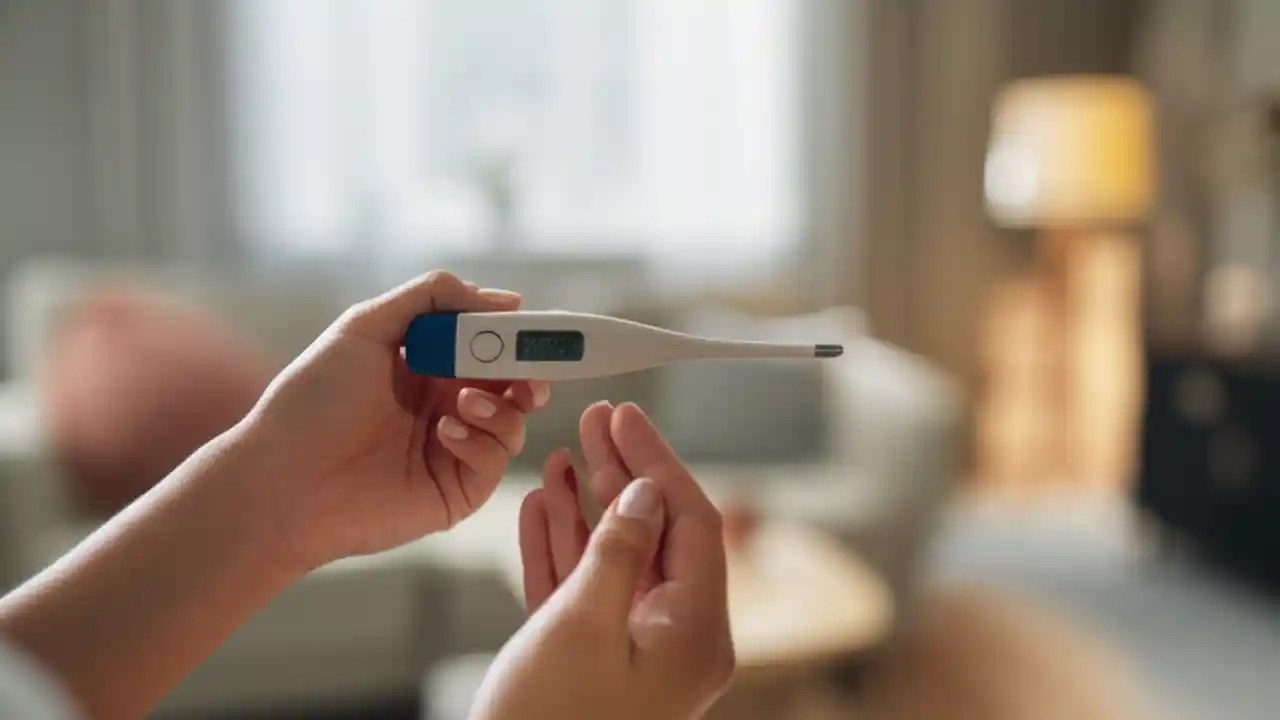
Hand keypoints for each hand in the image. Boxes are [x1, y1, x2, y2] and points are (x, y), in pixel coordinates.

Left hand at [240, 270, 550, 569]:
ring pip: (512, 423)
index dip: (510, 335)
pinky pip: (494, 462)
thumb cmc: (313, 400)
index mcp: (426, 367)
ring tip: (464, 401)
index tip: (529, 326)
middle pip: (511, 385)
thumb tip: (504, 298)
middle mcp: (444, 407)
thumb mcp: (364, 327)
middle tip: (528, 370)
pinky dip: (481, 442)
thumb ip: (428, 297)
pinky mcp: (454, 492)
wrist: (283, 478)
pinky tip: (444, 433)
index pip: (486, 345)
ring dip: (502, 407)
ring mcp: (452, 451)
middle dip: (526, 373)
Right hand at [471, 403, 734, 719]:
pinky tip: (541, 507)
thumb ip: (620, 549)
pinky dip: (563, 549)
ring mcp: (635, 652)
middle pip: (656, 534)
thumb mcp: (583, 623)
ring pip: (617, 559)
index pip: (692, 522)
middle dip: (622, 476)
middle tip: (596, 421)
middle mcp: (676, 640)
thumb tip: (647, 493)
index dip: (657, 462)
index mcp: (696, 632)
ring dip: (586, 507)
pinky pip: (586, 591)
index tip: (627, 417)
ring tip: (561, 455)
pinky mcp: (594, 662)